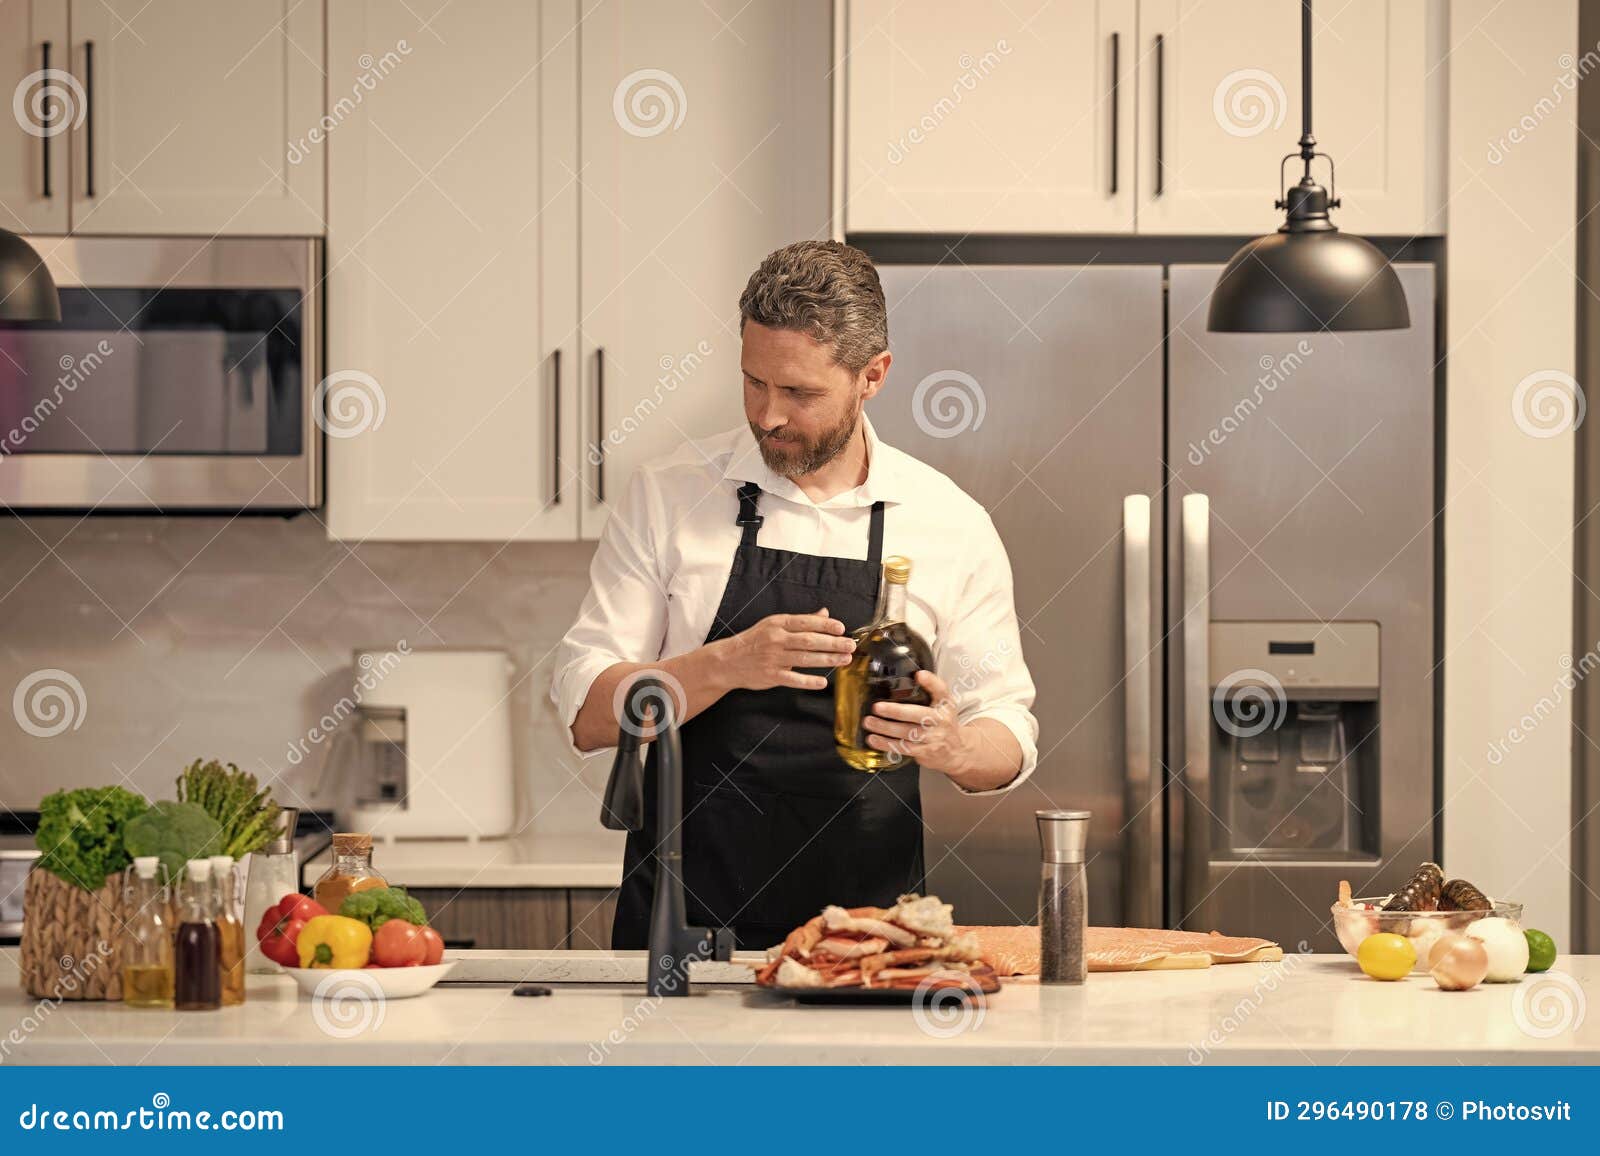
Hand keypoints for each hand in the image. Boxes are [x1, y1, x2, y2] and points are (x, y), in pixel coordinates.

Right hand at [719, 608, 855, 691]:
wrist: (728, 660)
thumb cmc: (754, 641)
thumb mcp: (774, 625)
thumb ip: (801, 621)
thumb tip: (824, 613)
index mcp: (777, 624)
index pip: (806, 622)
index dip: (826, 625)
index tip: (842, 629)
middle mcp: (776, 639)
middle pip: (810, 640)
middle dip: (833, 643)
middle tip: (850, 646)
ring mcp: (773, 658)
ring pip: (805, 658)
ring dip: (827, 659)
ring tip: (844, 660)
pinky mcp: (771, 675)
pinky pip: (793, 679)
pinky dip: (808, 681)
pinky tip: (823, 682)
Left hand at [862, 669, 970, 775]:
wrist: (957, 751)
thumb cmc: (944, 723)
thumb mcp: (944, 703)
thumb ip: (933, 687)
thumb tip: (917, 674)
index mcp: (945, 706)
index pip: (941, 692)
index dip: (931, 682)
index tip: (918, 675)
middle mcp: (940, 722)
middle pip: (917, 715)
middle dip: (895, 711)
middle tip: (877, 707)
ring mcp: (932, 739)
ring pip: (907, 733)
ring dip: (885, 728)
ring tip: (869, 722)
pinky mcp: (923, 753)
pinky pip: (903, 748)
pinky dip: (886, 744)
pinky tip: (873, 739)